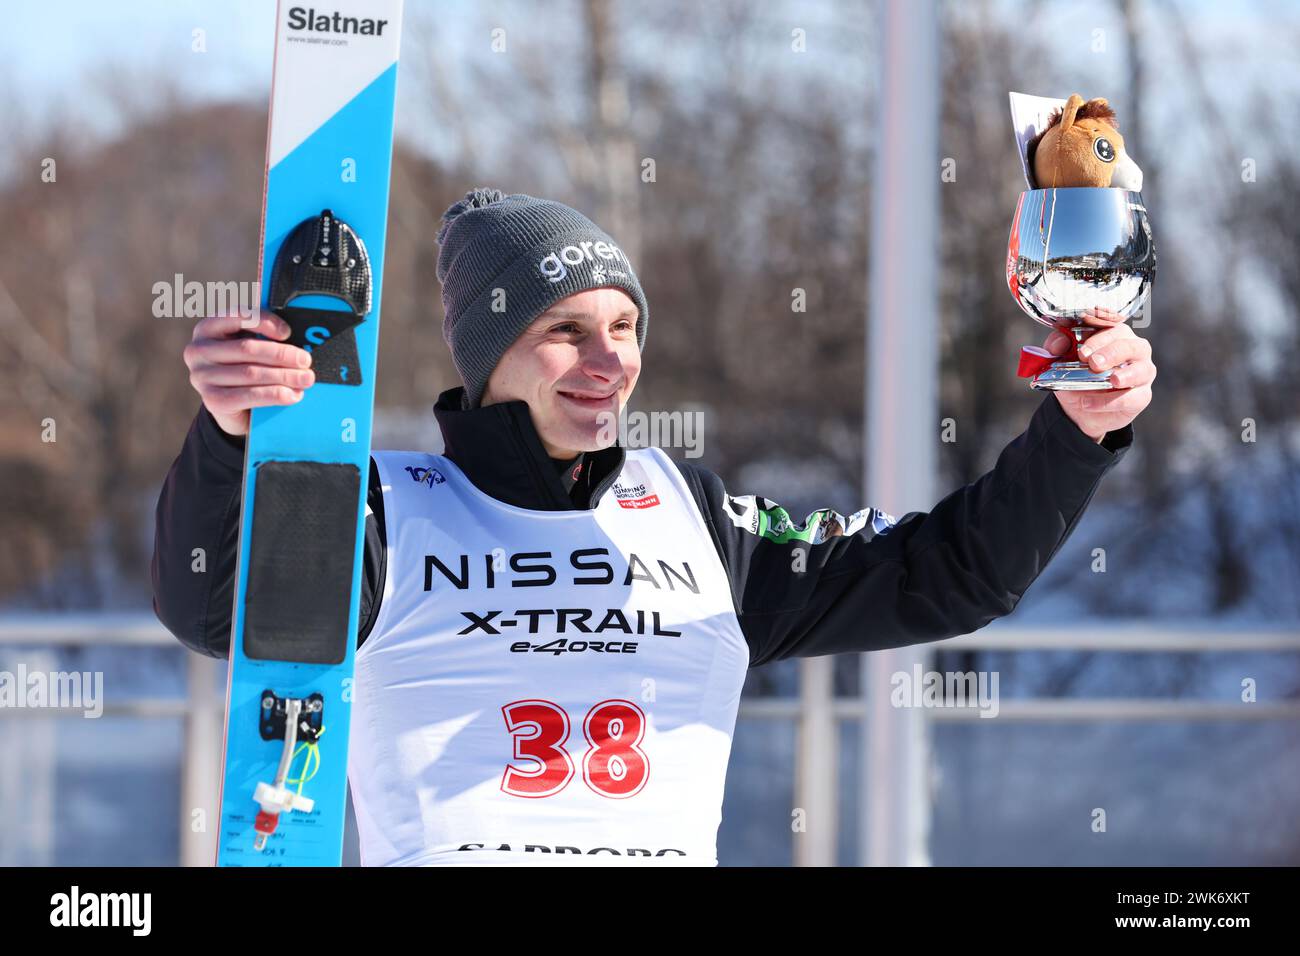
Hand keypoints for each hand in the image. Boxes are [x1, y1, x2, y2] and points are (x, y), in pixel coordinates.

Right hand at [182, 312, 314, 436]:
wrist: (231, 406)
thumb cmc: (244, 367)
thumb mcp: (250, 348)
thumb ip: (264, 335)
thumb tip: (296, 331)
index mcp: (208, 328)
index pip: (237, 316)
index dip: (264, 322)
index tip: (287, 332)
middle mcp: (198, 350)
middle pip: (247, 348)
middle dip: (282, 354)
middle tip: (306, 360)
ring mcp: (201, 376)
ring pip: (251, 373)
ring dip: (284, 376)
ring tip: (306, 379)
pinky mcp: (211, 400)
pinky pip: (248, 396)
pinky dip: (274, 395)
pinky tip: (292, 395)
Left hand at [1043, 307, 1154, 442]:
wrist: (1079, 407)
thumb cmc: (1076, 375)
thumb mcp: (1060, 358)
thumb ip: (1056, 345)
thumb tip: (1058, 344)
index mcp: (1114, 334)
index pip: (1113, 325)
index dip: (1098, 335)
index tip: (1081, 347)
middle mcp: (1133, 350)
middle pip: (1131, 345)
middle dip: (1112, 352)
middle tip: (1094, 362)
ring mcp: (1141, 373)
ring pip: (1143, 369)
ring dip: (1127, 374)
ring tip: (1112, 379)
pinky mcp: (1141, 396)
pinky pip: (1132, 398)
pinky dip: (1110, 401)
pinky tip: (1089, 403)